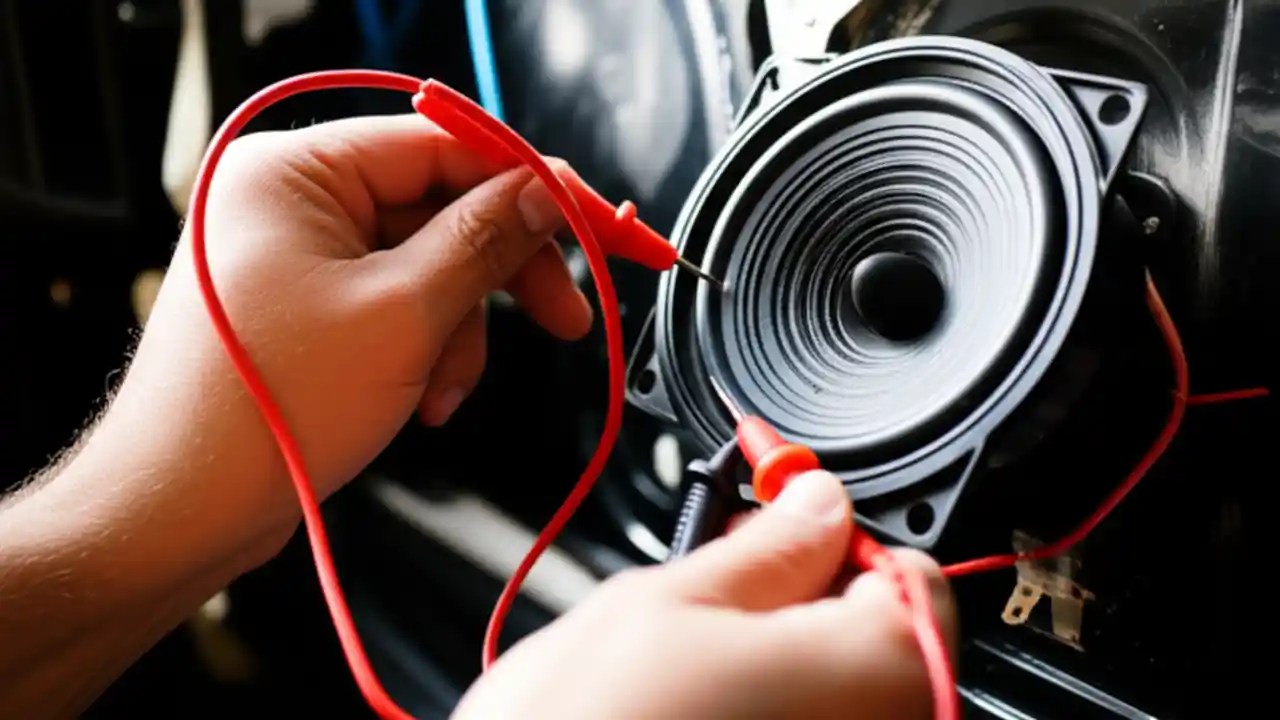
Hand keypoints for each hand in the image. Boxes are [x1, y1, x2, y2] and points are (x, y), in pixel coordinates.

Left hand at [77, 114, 590, 569]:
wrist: (184, 509)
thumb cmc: (263, 411)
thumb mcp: (403, 314)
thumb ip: (483, 242)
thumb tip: (542, 195)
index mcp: (294, 171)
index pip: (442, 146)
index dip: (529, 183)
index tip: (591, 221)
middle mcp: (289, 200)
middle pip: (441, 208)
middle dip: (500, 274)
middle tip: (564, 312)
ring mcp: (295, 255)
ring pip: (427, 266)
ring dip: (459, 331)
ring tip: (446, 389)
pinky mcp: (307, 307)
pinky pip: (397, 304)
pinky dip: (427, 349)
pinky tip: (423, 398)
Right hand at [453, 471, 957, 719]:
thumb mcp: (669, 597)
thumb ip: (768, 542)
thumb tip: (813, 500)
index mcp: (881, 670)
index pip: (910, 571)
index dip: (835, 537)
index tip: (779, 528)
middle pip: (876, 634)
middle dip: (801, 596)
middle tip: (718, 589)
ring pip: (830, 685)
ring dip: (773, 656)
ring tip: (688, 660)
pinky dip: (764, 706)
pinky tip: (696, 707)